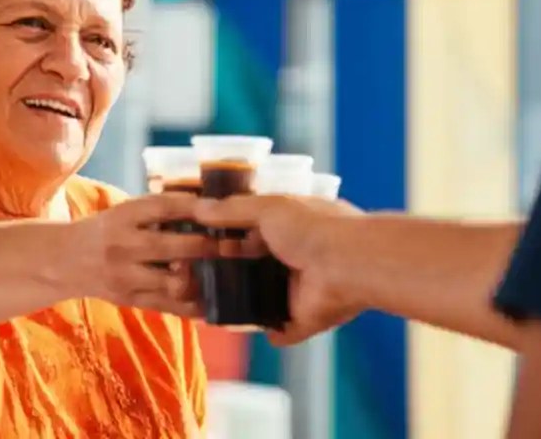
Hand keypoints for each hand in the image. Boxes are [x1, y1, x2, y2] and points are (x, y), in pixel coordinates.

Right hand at [65, 193, 214, 316]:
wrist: (65, 260)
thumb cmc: (107, 230)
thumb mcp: (126, 211)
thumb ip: (160, 209)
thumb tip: (209, 202)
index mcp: (123, 216)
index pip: (164, 207)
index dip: (196, 207)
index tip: (223, 210)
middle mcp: (123, 245)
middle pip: (171, 246)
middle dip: (207, 247)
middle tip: (236, 246)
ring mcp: (125, 276)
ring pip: (171, 282)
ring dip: (202, 279)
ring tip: (227, 274)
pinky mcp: (129, 300)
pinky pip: (167, 307)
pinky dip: (192, 307)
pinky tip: (213, 303)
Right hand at [193, 194, 365, 343]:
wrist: (350, 264)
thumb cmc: (313, 227)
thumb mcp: (268, 207)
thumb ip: (233, 209)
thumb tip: (199, 208)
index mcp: (288, 226)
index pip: (250, 230)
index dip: (224, 235)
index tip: (195, 241)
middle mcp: (293, 258)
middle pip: (253, 266)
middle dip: (226, 270)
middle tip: (191, 275)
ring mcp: (299, 291)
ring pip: (262, 298)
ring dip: (239, 302)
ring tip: (201, 305)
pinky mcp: (303, 319)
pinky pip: (280, 330)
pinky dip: (267, 332)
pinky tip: (239, 331)